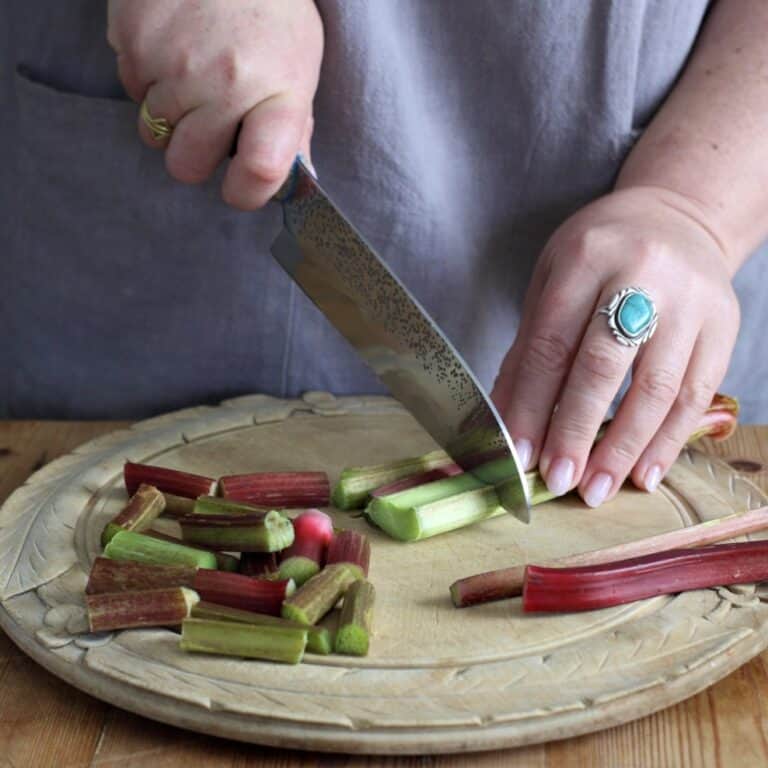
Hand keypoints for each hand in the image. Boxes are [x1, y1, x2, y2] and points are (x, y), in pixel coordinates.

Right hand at [107, 0, 322, 208]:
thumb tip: (297, 182)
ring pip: (151, 131)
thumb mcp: (299, 67)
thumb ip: (294, 128)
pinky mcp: (134, 38)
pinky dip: (147, 74)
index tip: (240, 186)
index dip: (246, 193)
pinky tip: (172, 43)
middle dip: (194, 151)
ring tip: (192, 71)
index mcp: (278, 96)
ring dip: (168, 113)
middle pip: (186, 165)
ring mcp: (175, 62)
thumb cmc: (272, 10)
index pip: (259, 173)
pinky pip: (129, 86)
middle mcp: (225, 84)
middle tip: (209, 117)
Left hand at [492, 186, 739, 505]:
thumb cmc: (599, 253)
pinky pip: (696, 393)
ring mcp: (691, 300)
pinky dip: (668, 440)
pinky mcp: (724, 326)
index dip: (531, 404)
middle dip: (575, 431)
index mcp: (585, 257)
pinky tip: (644, 473)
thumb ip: (530, 346)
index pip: (551, 345)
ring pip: (657, 387)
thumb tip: (503, 417)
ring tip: (597, 489)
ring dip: (623, 447)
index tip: (518, 453)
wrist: (676, 218)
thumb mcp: (551, 281)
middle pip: (603, 366)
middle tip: (557, 481)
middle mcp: (642, 273)